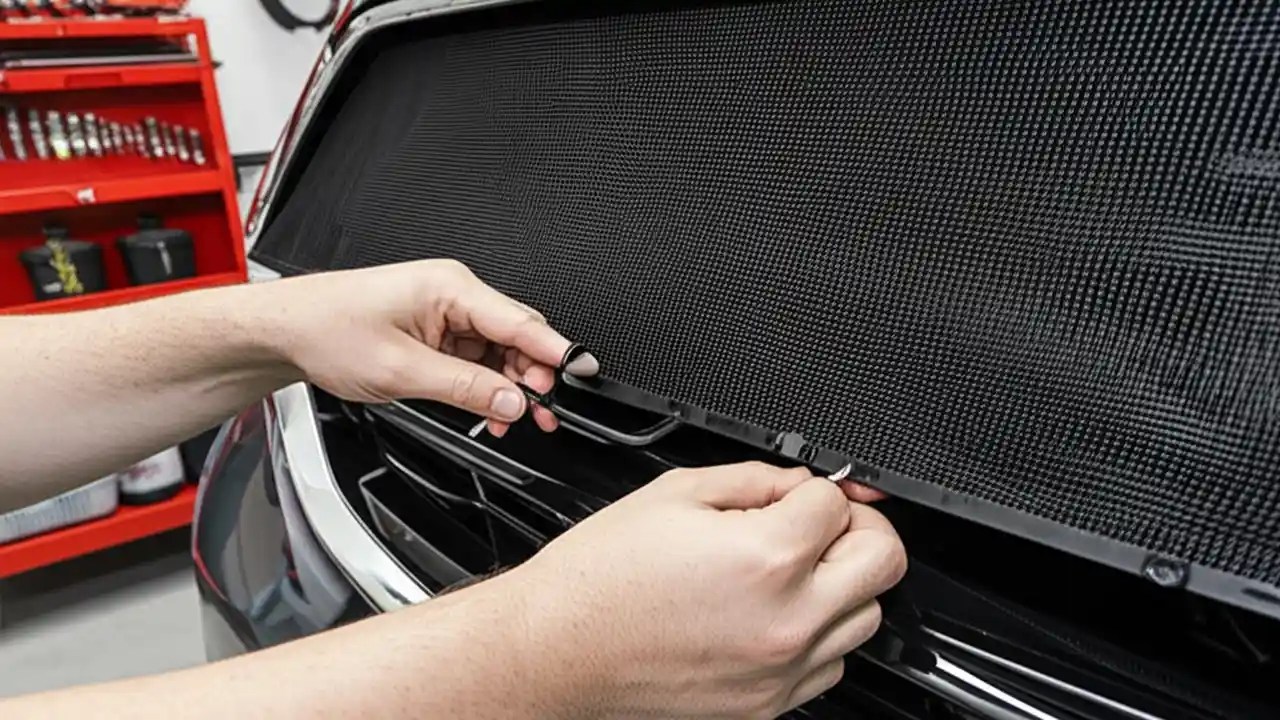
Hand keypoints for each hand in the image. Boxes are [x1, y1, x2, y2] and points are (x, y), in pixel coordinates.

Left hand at [258, 259, 598, 435]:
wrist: (288, 331)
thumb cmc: (329, 331)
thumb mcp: (400, 371)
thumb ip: (463, 388)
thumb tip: (510, 400)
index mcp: (449, 288)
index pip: (520, 321)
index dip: (556, 351)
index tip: (582, 372)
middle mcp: (453, 294)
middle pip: (516, 337)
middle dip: (534, 377)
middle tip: (545, 414)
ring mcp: (445, 314)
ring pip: (498, 353)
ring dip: (509, 386)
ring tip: (517, 419)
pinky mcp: (436, 332)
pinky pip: (475, 359)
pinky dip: (486, 386)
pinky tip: (490, 409)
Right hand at [509, 462, 906, 718]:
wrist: (558, 647)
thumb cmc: (601, 577)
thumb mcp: (675, 493)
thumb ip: (755, 480)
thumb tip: (798, 483)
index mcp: (767, 556)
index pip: (838, 503)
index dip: (816, 486)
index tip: (795, 492)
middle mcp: (787, 619)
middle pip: (884, 560)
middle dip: (858, 529)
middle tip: (823, 523)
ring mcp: (782, 670)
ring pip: (867, 616)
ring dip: (843, 583)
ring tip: (793, 570)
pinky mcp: (768, 704)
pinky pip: (832, 663)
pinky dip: (819, 633)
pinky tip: (775, 612)